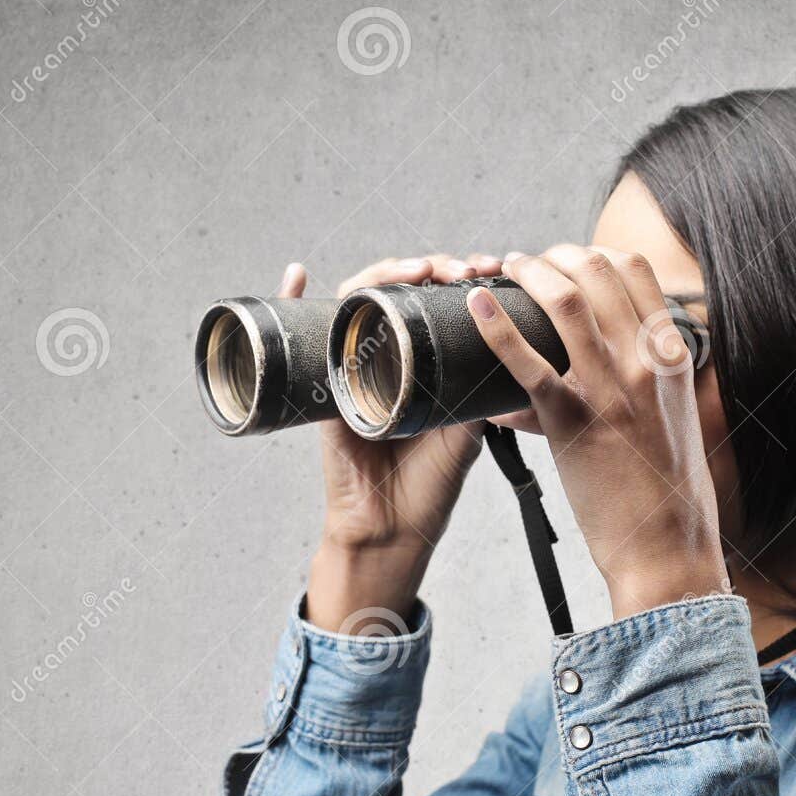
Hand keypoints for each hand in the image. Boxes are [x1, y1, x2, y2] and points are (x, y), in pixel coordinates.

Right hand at [296, 254, 501, 631]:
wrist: (390, 529)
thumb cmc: (428, 487)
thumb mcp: (467, 433)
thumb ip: (480, 394)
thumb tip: (503, 347)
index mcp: (427, 363)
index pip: (439, 303)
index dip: (461, 280)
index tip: (489, 271)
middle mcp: (390, 356)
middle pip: (401, 290)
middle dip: (433, 267)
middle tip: (462, 268)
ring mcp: (355, 365)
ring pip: (360, 300)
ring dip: (385, 271)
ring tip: (415, 268)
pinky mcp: (326, 385)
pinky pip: (305, 334)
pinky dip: (292, 298)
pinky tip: (296, 274)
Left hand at [467, 245, 728, 619]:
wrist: (666, 545)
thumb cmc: (665, 489)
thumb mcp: (671, 416)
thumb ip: (646, 377)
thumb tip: (605, 355)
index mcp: (673, 356)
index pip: (635, 271)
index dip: (594, 252)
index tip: (569, 259)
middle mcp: (647, 362)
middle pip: (598, 271)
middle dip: (556, 254)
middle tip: (528, 262)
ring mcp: (610, 389)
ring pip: (565, 301)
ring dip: (527, 273)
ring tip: (504, 270)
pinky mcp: (572, 421)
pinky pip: (527, 363)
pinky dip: (495, 327)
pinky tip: (475, 307)